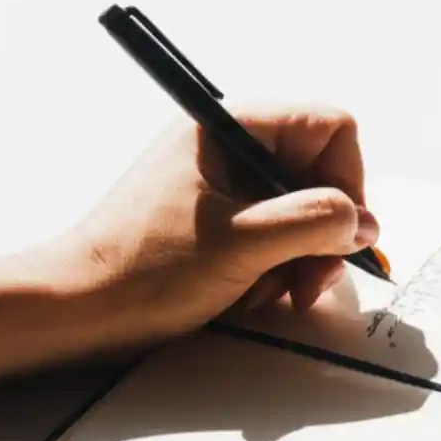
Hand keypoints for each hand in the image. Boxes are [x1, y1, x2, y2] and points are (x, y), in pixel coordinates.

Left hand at [62, 105, 379, 345]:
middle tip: (310, 281)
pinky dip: (275, 271)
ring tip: (271, 294)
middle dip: (323, 234)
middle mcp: (230, 149)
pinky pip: (274, 238)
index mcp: (229, 129)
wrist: (76, 312)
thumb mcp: (243, 244)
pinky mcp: (218, 224)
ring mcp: (224, 187)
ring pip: (301, 214)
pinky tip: (251, 296)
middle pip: (319, 176)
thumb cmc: (143, 269)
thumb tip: (364, 222)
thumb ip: (315, 222)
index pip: (328, 129)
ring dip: (300, 261)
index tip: (341, 233)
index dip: (348, 181)